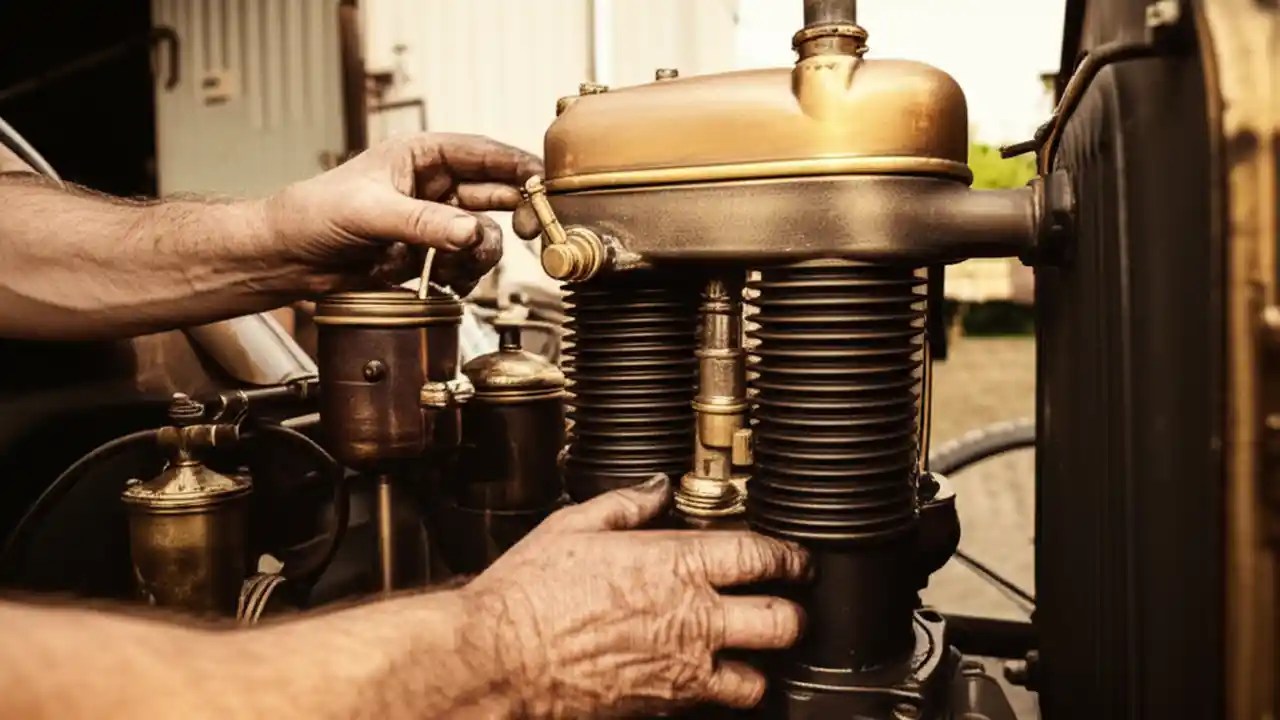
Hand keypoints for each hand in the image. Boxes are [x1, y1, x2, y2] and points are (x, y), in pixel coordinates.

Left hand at [265, 133, 542, 295]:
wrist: (288, 258)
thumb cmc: (313, 214)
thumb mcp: (370, 212)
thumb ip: (423, 223)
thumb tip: (469, 233)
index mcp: (419, 157)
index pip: (480, 153)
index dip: (516, 164)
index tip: (545, 180)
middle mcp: (432, 187)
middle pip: (495, 193)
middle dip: (515, 211)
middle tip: (532, 226)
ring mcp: (433, 223)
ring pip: (484, 235)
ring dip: (482, 252)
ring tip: (461, 263)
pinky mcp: (429, 256)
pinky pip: (466, 265)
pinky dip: (464, 276)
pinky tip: (445, 280)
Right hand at [464, 476, 810, 716]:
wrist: (499, 658)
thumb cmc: (529, 595)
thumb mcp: (574, 526)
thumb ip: (627, 504)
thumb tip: (655, 487)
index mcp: (673, 564)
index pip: (761, 556)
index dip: (789, 555)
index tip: (792, 556)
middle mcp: (690, 618)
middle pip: (783, 620)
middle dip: (794, 610)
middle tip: (788, 601)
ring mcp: (682, 667)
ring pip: (761, 676)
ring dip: (764, 660)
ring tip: (754, 647)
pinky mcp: (666, 704)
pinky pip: (720, 704)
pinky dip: (725, 692)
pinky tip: (710, 674)